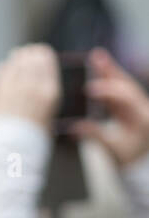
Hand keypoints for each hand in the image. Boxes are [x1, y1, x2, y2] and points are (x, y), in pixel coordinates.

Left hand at [0, 43, 60, 130]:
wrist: (15, 148)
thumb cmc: (36, 131)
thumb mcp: (51, 109)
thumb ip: (46, 86)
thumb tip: (39, 67)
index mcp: (50, 91)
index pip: (46, 57)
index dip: (41, 53)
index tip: (39, 53)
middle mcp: (32, 87)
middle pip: (30, 56)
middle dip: (29, 54)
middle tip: (27, 55)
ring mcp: (14, 88)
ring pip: (15, 59)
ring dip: (17, 58)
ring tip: (17, 60)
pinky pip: (2, 69)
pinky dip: (6, 67)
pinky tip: (7, 70)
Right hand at [71, 47, 148, 166]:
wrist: (142, 161)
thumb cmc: (129, 157)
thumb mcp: (113, 149)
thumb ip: (95, 136)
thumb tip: (74, 127)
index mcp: (141, 118)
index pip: (125, 99)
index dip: (107, 92)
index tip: (89, 90)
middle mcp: (143, 107)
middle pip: (126, 84)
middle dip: (110, 71)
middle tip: (95, 57)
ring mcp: (138, 104)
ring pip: (124, 83)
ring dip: (109, 70)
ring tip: (97, 56)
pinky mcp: (131, 104)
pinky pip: (120, 87)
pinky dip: (110, 77)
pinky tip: (101, 67)